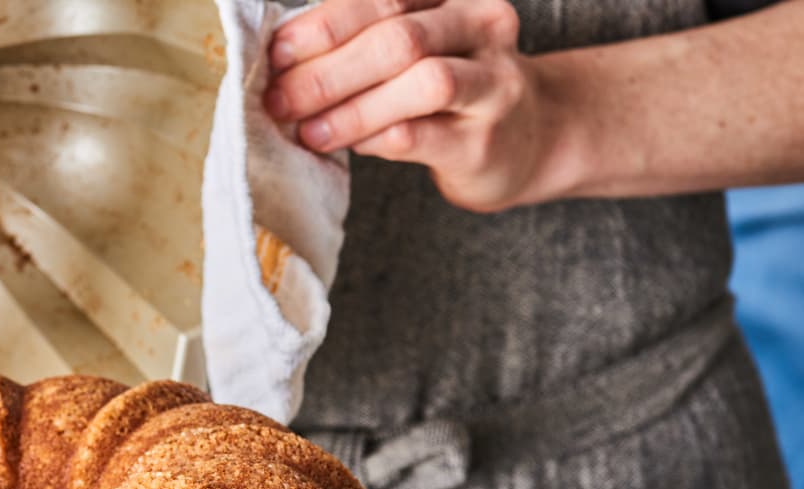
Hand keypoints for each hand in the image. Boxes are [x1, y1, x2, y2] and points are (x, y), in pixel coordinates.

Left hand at [265, 0, 556, 212]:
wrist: (529, 139)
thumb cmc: (450, 93)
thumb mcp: (415, 50)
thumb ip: (362, 44)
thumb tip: (283, 62)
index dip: (325, 25)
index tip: (277, 54)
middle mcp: (480, 28)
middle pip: (398, 38)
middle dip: (327, 71)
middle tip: (280, 100)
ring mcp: (492, 84)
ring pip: (420, 83)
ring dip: (351, 108)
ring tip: (309, 131)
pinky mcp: (484, 141)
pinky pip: (422, 134)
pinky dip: (376, 139)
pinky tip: (349, 146)